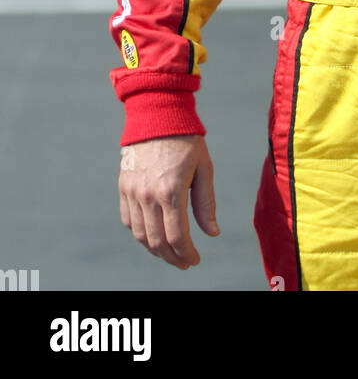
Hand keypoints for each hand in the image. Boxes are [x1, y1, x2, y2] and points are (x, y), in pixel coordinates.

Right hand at [118, 135, 218, 268]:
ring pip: (140, 235)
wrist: (157, 115)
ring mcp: (133, 191)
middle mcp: (148, 195)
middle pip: (157, 241)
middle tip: (184, 263)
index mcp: (171, 190)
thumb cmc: (187, 141)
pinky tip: (152, 236)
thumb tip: (212, 233)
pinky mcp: (123, 186)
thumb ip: (206, 203)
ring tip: (170, 253)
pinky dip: (139, 234)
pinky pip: (128, 220)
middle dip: (172, 258)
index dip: (187, 254)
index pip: (177, 236)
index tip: (195, 260)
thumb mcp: (204, 168)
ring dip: (155, 250)